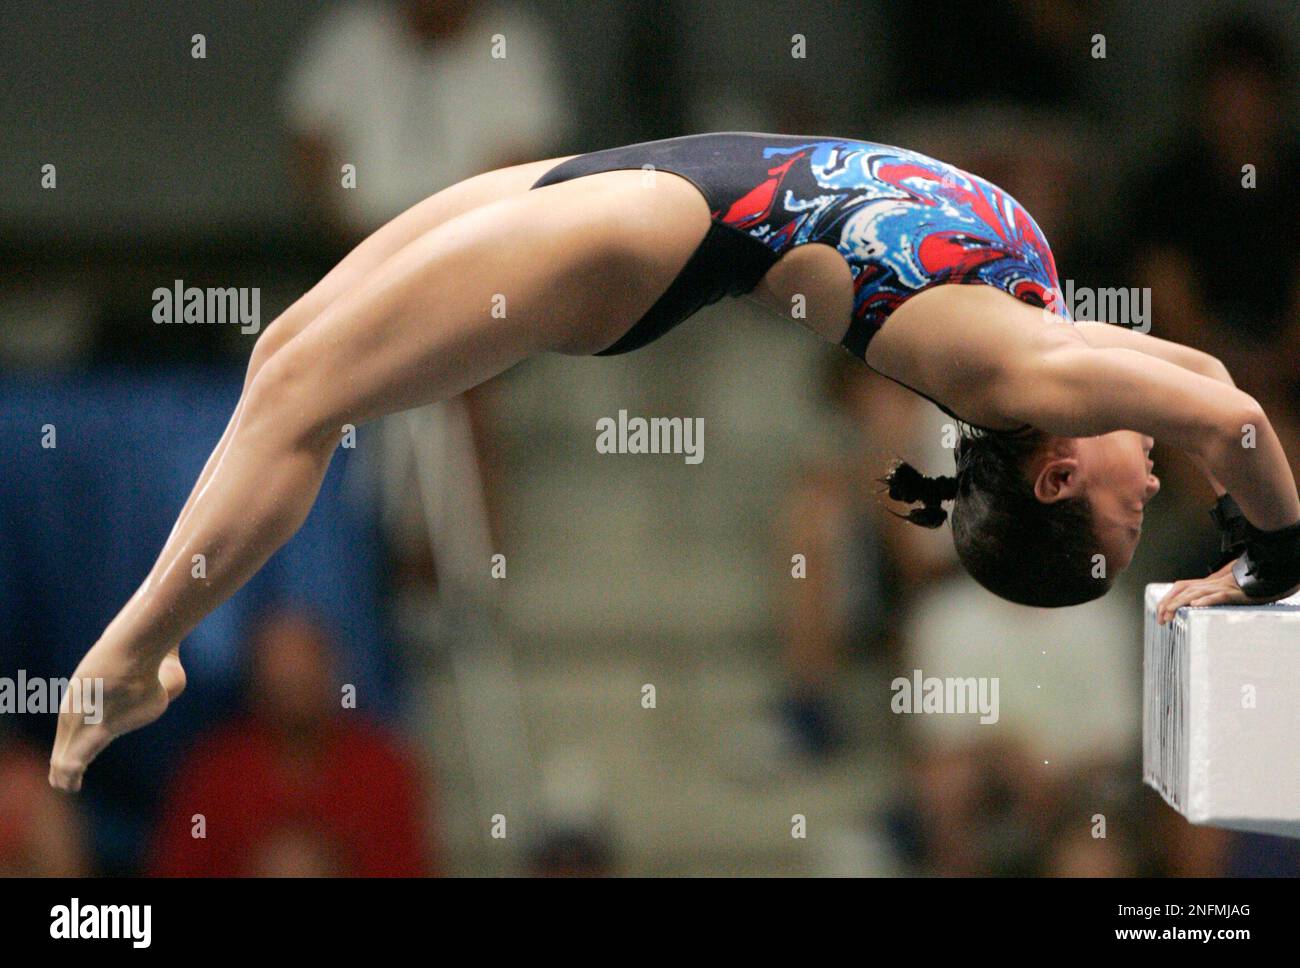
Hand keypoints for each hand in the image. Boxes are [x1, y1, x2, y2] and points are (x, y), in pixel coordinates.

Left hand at [1156, 559, 1299, 623]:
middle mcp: (1208, 584)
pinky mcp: (1230, 593)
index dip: (1167, 598)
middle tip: (1161, 619)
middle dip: (1168, 604)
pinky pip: (1216, 596)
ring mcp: (1218, 587)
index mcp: (1203, 584)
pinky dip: (1205, 600)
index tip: (1159, 613)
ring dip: (1180, 602)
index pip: (1178, 587)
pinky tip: (1195, 604)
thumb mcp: (1217, 592)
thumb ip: (1203, 597)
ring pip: (1195, 592)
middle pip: (1182, 590)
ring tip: (1170, 613)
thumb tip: (1189, 607)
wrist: (1258, 580)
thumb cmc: (1237, 589)